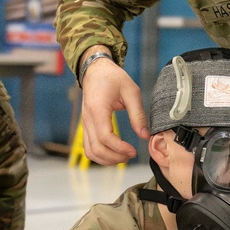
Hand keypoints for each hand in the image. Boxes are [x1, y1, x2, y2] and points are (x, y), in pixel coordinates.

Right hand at [79, 48, 148, 163]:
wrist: (95, 70)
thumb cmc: (113, 78)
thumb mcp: (131, 91)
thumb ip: (138, 114)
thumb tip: (145, 135)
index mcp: (98, 109)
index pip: (105, 137)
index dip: (119, 148)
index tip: (133, 151)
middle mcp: (87, 119)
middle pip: (96, 148)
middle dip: (114, 157)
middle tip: (130, 155)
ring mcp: (84, 124)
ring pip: (90, 151)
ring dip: (107, 159)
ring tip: (124, 156)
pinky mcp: (86, 126)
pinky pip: (89, 147)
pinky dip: (100, 155)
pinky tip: (114, 153)